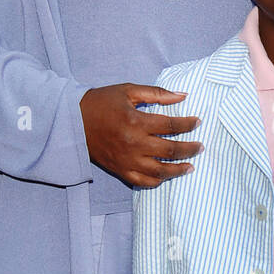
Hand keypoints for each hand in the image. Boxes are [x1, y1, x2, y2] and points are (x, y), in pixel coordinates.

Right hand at [80, 84, 201, 187]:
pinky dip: (157, 181)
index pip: (171, 125)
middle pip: (170, 150)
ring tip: (190, 166)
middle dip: (190, 149)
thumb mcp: (128, 91)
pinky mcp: (120, 170)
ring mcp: (127, 160)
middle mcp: (133, 144)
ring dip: (178, 169)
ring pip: (160, 171)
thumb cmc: (102, 103)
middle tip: (200, 147)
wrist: (73, 121)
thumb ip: (157, 94)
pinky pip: (142, 182)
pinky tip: (166, 175)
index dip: (188, 124)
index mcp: (136, 121)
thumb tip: (183, 96)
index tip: (197, 122)